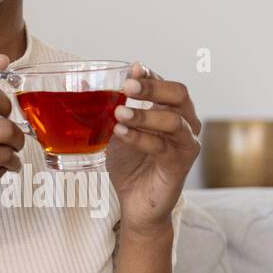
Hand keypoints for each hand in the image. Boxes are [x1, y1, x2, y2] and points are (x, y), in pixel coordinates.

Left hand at [105, 62, 200, 234]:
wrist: (136, 204)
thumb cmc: (131, 166)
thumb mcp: (117, 131)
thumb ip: (111, 108)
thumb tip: (85, 82)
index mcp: (173, 111)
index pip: (166, 84)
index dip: (150, 75)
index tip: (131, 69)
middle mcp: (186, 124)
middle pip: (178, 94)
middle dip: (152, 87)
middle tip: (127, 86)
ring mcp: (186, 144)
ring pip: (173, 120)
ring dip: (144, 114)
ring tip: (119, 113)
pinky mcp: (180, 164)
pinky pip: (162, 146)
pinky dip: (140, 138)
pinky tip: (120, 133)